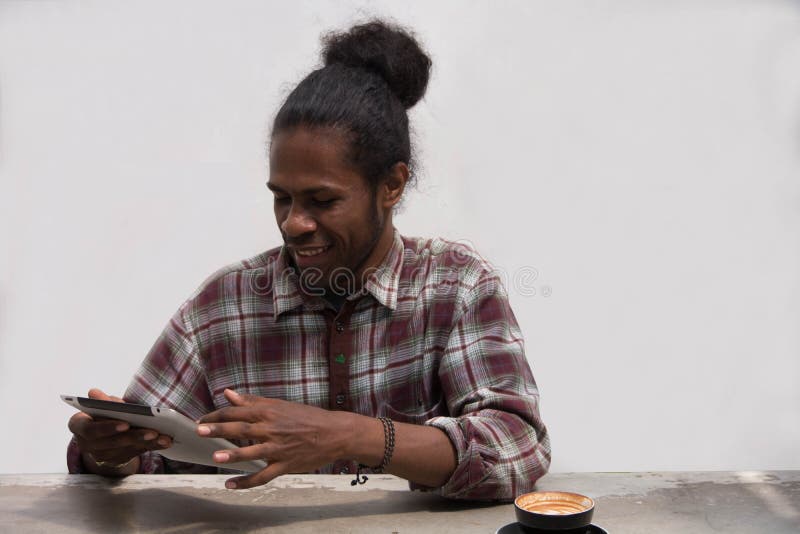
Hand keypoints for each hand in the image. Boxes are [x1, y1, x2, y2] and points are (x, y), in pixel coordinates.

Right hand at [68, 388, 172, 470]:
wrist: (102, 432)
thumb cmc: (103, 413)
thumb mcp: (102, 405)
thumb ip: (102, 401)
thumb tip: (94, 393)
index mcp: (78, 426)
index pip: (89, 430)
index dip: (107, 428)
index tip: (125, 423)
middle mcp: (86, 444)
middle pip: (111, 442)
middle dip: (133, 436)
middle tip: (152, 431)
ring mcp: (100, 455)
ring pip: (125, 450)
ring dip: (146, 443)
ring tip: (163, 436)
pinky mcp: (116, 460)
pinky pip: (135, 454)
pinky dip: (151, 447)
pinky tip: (165, 441)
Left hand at [197, 389, 353, 488]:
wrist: (334, 433)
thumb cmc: (307, 417)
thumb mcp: (280, 405)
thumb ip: (252, 401)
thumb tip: (229, 393)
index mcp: (269, 412)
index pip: (238, 411)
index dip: (218, 415)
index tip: (202, 420)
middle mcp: (272, 429)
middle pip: (241, 428)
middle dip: (219, 430)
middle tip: (200, 431)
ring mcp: (278, 448)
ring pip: (252, 452)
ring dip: (233, 455)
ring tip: (215, 458)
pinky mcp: (285, 465)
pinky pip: (263, 476)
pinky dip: (246, 482)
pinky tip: (231, 484)